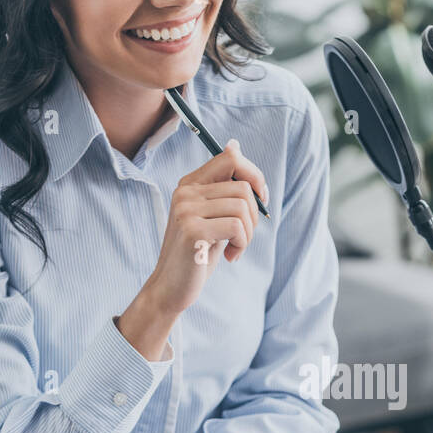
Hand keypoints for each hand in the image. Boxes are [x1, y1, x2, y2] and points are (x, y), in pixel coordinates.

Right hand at [147, 138, 268, 315]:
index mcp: (190, 184)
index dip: (254, 175)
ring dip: (248, 233)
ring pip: (242, 207)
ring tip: (235, 247)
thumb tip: (235, 144)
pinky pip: (236, 226)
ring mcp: (186, 210)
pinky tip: (230, 256)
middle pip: (243, 187)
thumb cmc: (198, 254)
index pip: (231, 157)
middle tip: (242, 237)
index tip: (260, 200)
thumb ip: (225, 186)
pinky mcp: (192, 230)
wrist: (172, 288)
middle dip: (253, 216)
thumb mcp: (213, 215)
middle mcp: (185, 192)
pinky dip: (242, 244)